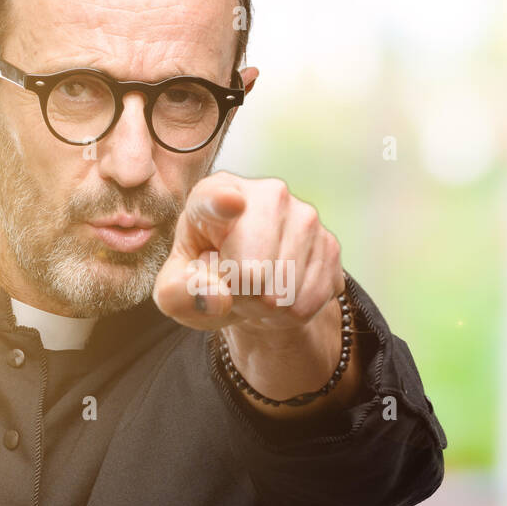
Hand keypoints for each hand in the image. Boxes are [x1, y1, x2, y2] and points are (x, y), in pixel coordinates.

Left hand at [153, 171, 344, 333]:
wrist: (250, 284)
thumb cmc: (205, 278)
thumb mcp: (177, 290)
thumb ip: (180, 294)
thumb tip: (218, 296)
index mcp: (213, 193)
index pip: (216, 199)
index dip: (222, 204)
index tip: (229, 203)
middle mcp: (266, 194)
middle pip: (255, 268)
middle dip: (241, 294)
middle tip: (234, 286)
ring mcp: (304, 216)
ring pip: (286, 288)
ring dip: (268, 307)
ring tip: (256, 290)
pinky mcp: (329, 242)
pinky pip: (310, 298)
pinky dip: (293, 311)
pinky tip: (281, 294)